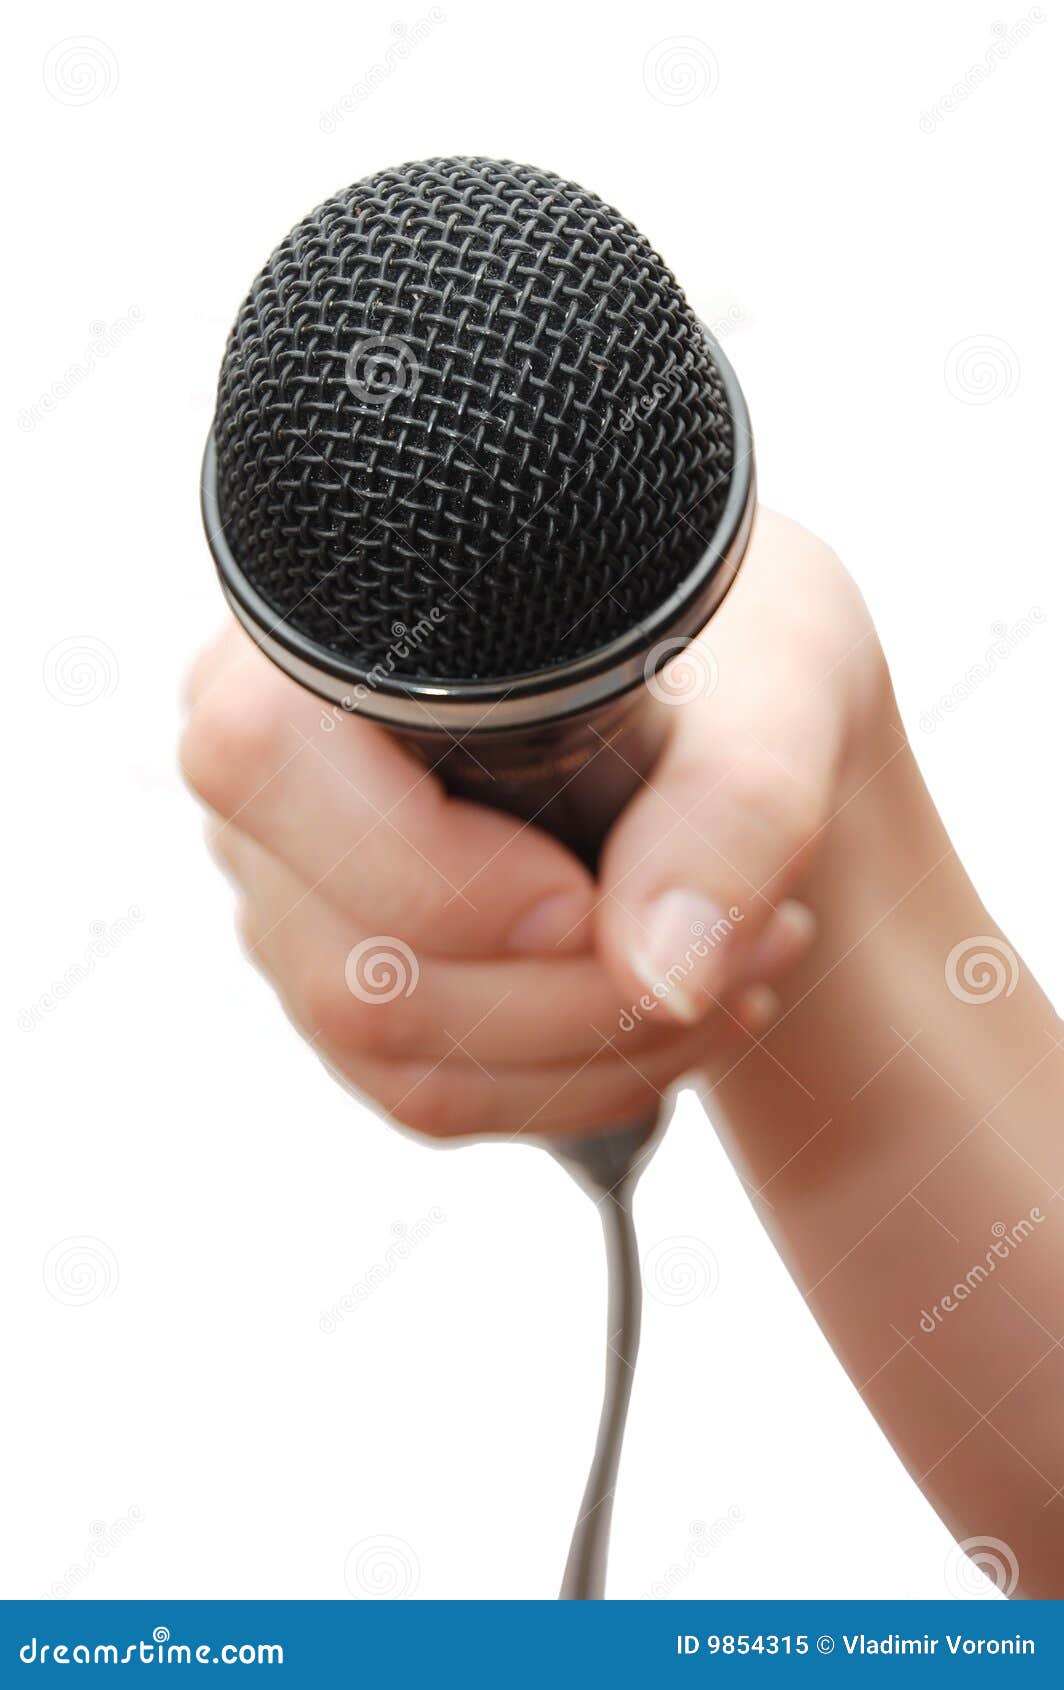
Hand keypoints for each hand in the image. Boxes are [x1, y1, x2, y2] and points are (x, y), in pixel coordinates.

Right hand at [180, 509, 886, 1140]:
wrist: (738, 707)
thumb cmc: (735, 651)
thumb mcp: (780, 680)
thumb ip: (733, 807)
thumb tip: (665, 978)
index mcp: (323, 638)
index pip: (264, 762)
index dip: (423, 865)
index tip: (589, 893)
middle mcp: (279, 775)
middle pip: (354, 966)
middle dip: (578, 997)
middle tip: (756, 941)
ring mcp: (301, 893)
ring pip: (393, 1053)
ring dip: (599, 1051)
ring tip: (748, 972)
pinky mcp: (357, 978)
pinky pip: (434, 1090)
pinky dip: (579, 1080)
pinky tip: (680, 1016)